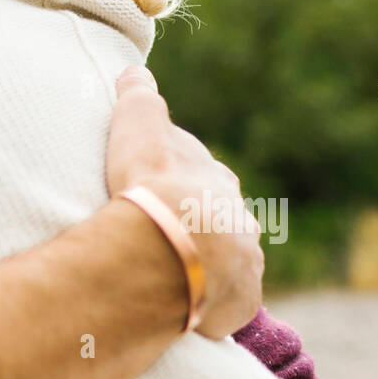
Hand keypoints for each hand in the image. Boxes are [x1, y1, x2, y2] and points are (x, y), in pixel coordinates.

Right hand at [104, 64, 262, 339]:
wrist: (169, 247)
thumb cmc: (153, 182)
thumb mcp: (138, 126)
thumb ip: (138, 97)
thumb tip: (134, 70)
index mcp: (218, 180)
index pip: (205, 177)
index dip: (183, 182)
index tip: (164, 190)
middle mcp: (240, 221)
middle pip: (222, 222)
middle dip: (202, 227)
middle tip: (169, 236)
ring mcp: (243, 265)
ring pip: (229, 264)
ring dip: (209, 268)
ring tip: (176, 277)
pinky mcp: (237, 304)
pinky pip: (225, 306)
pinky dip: (209, 306)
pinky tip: (187, 308)